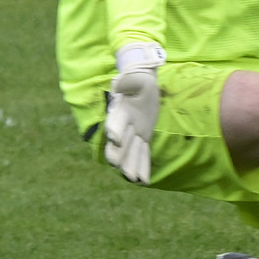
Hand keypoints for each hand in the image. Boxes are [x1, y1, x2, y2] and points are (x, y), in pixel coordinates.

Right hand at [104, 42, 164, 183]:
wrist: (144, 86)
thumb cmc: (139, 81)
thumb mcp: (137, 78)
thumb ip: (128, 82)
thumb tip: (117, 83)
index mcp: (119, 112)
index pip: (115, 122)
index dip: (114, 130)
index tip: (115, 138)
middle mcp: (123, 127)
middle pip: (119, 143)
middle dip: (118, 154)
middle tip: (117, 165)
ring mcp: (133, 134)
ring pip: (130, 153)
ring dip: (130, 165)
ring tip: (132, 178)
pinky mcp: (143, 138)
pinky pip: (142, 154)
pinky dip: (142, 166)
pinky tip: (144, 180)